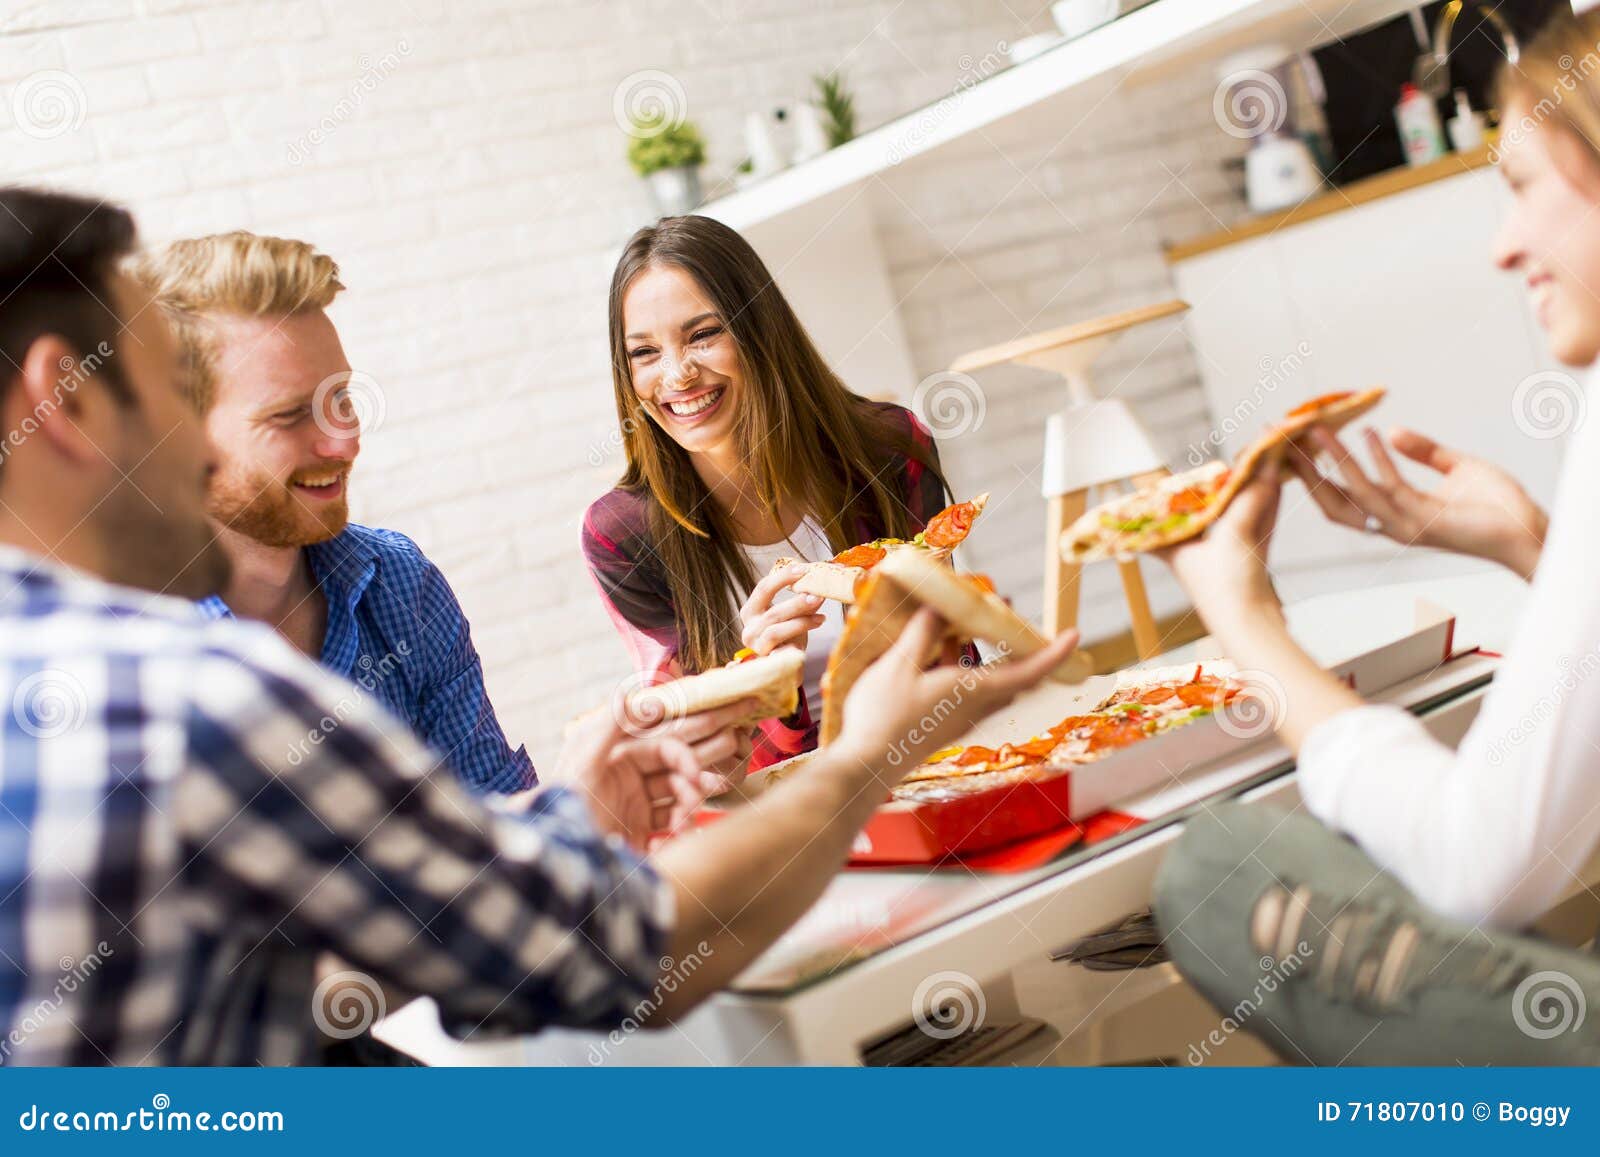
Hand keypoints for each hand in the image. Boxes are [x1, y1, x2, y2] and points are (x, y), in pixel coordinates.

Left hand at [553, 701, 755, 848]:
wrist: (558, 856)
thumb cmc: (566, 805)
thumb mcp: (584, 762)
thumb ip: (609, 726)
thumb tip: (631, 693)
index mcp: (619, 758)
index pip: (663, 750)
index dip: (684, 758)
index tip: (696, 775)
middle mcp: (630, 781)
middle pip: (675, 776)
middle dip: (691, 787)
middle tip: (696, 802)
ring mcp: (635, 809)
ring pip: (676, 803)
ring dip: (687, 811)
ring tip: (683, 827)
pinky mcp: (637, 835)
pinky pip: (668, 831)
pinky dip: (676, 836)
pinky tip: (669, 844)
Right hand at [739, 564, 824, 655]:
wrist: (784, 665)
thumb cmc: (786, 636)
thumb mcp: (792, 615)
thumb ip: (802, 600)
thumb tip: (822, 582)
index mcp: (751, 610)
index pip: (764, 588)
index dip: (783, 577)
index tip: (804, 569)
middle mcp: (749, 628)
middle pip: (772, 612)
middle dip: (796, 603)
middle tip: (817, 596)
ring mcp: (756, 646)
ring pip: (776, 631)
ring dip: (801, 622)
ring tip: (820, 618)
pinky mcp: (766, 661)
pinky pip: (782, 651)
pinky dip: (797, 645)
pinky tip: (808, 641)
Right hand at [828, 608, 1081, 787]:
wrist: (864, 766)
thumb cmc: (883, 716)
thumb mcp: (900, 664)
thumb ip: (923, 632)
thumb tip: (940, 606)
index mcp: (972, 691)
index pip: (1028, 672)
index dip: (1054, 654)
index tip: (1075, 635)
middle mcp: (973, 708)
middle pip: (1012, 679)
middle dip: (1018, 649)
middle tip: (1008, 618)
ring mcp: (958, 720)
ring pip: (987, 686)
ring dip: (986, 658)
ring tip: (964, 627)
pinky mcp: (942, 726)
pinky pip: (964, 693)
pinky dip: (961, 670)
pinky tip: (935, 656)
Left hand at [1160, 463, 1283, 626]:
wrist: (1253, 628)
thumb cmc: (1226, 587)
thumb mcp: (1233, 533)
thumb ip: (1249, 498)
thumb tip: (1266, 467)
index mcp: (1175, 548)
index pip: (1155, 522)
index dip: (1151, 502)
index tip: (1147, 484)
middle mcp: (1196, 552)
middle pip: (1204, 512)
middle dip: (1218, 488)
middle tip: (1225, 464)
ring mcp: (1224, 559)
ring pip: (1236, 517)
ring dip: (1249, 493)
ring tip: (1259, 465)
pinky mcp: (1249, 565)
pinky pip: (1257, 527)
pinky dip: (1265, 507)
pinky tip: (1275, 486)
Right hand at [1288, 427, 1546, 579]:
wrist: (1527, 530)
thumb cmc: (1497, 506)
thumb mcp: (1455, 468)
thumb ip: (1422, 452)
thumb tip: (1389, 432)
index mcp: (1392, 513)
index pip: (1341, 493)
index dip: (1315, 471)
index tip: (1296, 444)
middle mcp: (1389, 524)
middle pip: (1331, 500)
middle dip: (1305, 471)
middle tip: (1283, 439)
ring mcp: (1403, 526)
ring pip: (1354, 493)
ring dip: (1333, 460)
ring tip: (1316, 429)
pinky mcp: (1422, 523)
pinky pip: (1390, 488)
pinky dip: (1376, 459)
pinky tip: (1369, 433)